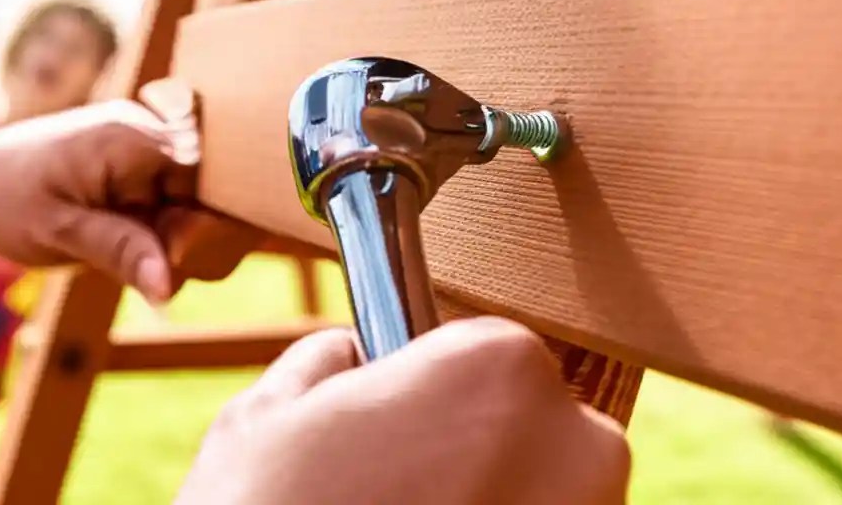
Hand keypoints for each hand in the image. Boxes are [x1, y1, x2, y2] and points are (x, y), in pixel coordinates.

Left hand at [0, 99, 199, 301]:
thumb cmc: (0, 198)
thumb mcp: (57, 232)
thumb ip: (120, 251)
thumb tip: (171, 285)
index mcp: (132, 136)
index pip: (215, 178)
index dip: (205, 228)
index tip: (171, 264)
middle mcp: (150, 131)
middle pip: (219, 192)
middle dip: (198, 241)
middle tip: (154, 274)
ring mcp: (150, 149)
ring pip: (205, 205)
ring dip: (184, 245)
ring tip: (136, 262)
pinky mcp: (144, 169)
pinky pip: (182, 206)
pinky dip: (169, 239)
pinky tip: (139, 253)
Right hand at [178, 318, 629, 504]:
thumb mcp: (265, 413)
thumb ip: (324, 362)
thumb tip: (344, 355)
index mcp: (500, 367)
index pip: (487, 351)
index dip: (432, 389)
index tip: (397, 427)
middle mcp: (576, 445)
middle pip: (534, 426)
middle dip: (477, 451)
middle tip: (397, 490)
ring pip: (546, 496)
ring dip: (492, 504)